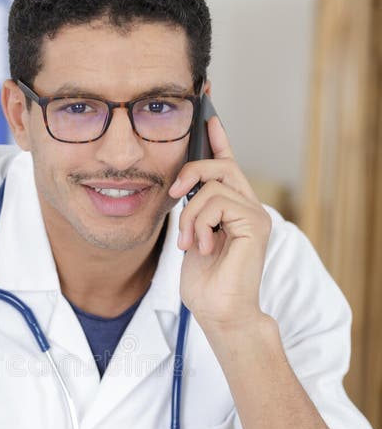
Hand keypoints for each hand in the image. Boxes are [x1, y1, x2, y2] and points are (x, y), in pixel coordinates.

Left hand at [169, 116, 271, 335]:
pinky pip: (217, 201)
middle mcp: (249, 207)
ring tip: (190, 243)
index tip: (207, 114)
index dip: (217, 138)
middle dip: (191, 170)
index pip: (227, 164)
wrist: (220, 314)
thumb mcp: (191, 238)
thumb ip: (193, 211)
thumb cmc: (206, 285)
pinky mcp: (254, 223)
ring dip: (190, 214)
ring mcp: (254, 214)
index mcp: (233, 209)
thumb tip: (181, 188)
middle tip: (174, 194)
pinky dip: (200, 222)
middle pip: (221, 164)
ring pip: (213, 185)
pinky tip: (203, 246)